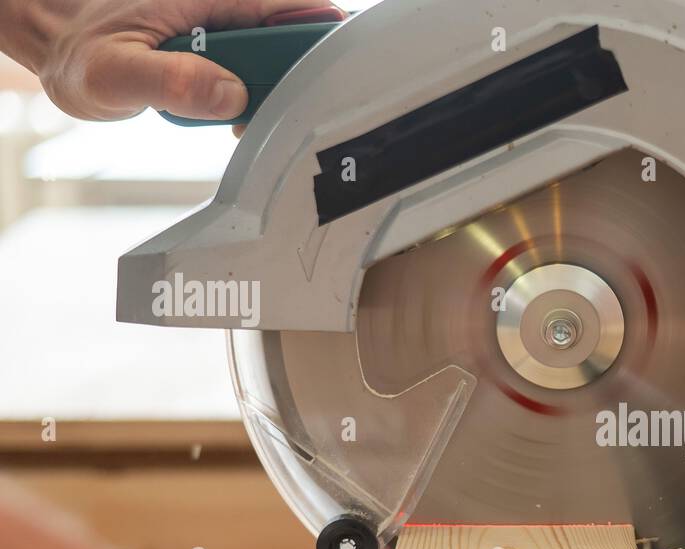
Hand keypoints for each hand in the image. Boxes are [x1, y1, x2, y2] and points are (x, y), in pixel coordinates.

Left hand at [5, 0, 338, 120]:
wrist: (55, 46)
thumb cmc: (77, 51)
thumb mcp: (116, 72)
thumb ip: (174, 82)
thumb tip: (232, 94)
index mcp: (207, 0)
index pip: (287, 7)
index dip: (324, 33)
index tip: (351, 65)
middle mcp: (222, 11)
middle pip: (290, 39)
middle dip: (299, 77)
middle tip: (288, 114)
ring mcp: (221, 34)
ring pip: (276, 62)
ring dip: (275, 96)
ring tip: (248, 123)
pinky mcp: (217, 55)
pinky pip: (255, 77)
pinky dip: (255, 102)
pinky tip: (237, 120)